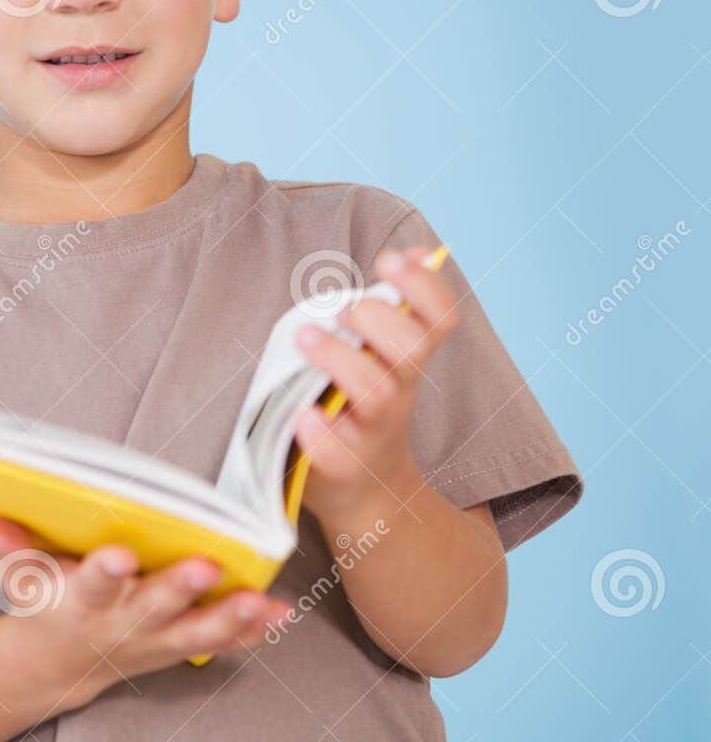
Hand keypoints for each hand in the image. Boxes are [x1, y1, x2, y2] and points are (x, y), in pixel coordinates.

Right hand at [0, 515, 293, 700]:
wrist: (61, 668)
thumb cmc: (51, 606)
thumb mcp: (26, 579)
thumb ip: (15, 547)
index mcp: (83, 603)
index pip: (92, 584)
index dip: (105, 572)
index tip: (119, 556)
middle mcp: (123, 625)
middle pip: (154, 607)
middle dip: (179, 589)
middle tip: (207, 566)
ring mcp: (157, 641)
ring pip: (197, 632)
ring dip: (229, 617)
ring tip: (260, 601)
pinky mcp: (181, 647)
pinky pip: (222, 643)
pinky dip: (252, 632)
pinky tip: (281, 613)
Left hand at [291, 243, 459, 521]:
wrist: (365, 490)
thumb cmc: (362, 407)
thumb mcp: (384, 356)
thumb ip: (394, 307)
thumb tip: (420, 251)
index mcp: (408, 362)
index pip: (438, 319)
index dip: (423, 285)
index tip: (388, 260)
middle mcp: (398, 392)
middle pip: (409, 351)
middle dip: (378, 319)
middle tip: (341, 308)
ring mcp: (372, 430)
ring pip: (376, 393)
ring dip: (341, 360)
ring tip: (305, 338)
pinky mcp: (342, 464)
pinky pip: (336, 450)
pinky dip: (320, 432)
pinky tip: (302, 413)